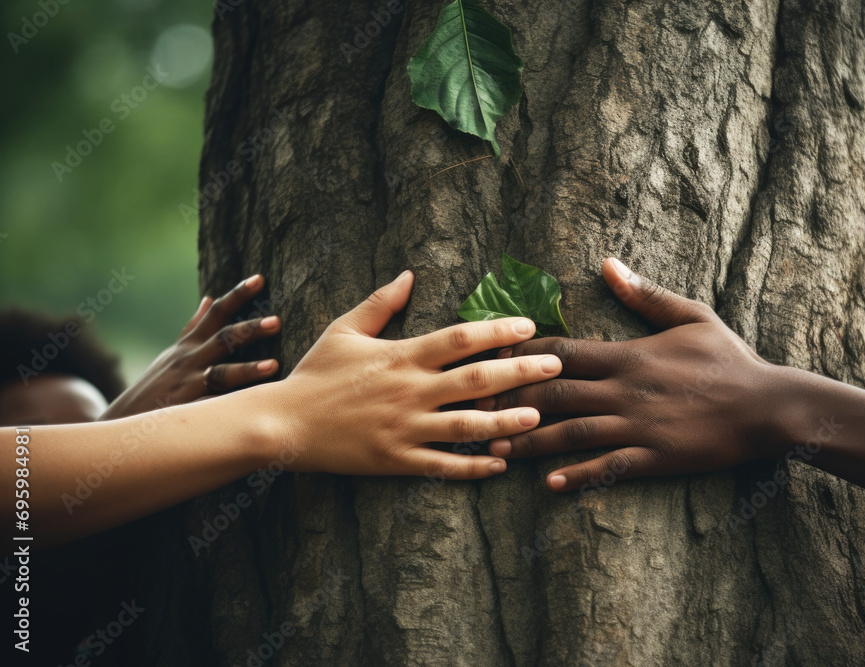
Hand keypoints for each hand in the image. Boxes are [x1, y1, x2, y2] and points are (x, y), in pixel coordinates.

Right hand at [101, 275, 281, 419]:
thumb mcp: (173, 354)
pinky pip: (212, 409)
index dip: (237, 296)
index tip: (260, 278)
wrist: (121, 423)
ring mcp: (188, 387)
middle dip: (249, 329)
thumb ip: (194, 328)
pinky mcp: (187, 414)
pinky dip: (228, 407)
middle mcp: (190, 361)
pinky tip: (251, 408)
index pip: (216, 314)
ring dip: (247, 370)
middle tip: (277, 321)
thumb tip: (210, 298)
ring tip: (274, 366)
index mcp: (190, 346)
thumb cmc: (157, 386)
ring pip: (220, 375)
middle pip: (222, 339)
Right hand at [266, 270, 562, 478]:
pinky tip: (500, 465)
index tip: (530, 327)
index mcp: (401, 355)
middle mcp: (410, 391)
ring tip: (538, 416)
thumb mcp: (344, 329)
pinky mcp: (396, 461)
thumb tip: (409, 275)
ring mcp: (404, 428)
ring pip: (467, 426)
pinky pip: (442, 466)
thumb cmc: (315, 373)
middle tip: (556, 366)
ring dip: (506, 422)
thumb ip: (381, 302)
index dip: (499, 331)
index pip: (461, 338)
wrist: (282, 423)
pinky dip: (473, 467)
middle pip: (477, 380)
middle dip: (521, 372)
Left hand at [479, 258, 776, 490]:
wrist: (768, 406)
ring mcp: (638, 425)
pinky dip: (578, 476)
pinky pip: (609, 467)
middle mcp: (625, 390)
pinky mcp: (654, 457)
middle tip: (476, 410)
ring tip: (496, 450)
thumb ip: (645, 294)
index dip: (523, 354)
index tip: (491, 360)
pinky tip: (550, 484)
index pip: (563, 351)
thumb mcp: (691, 315)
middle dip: (512, 401)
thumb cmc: (730, 359)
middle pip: (555, 393)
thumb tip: (608, 264)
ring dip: (531, 441)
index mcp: (629, 355)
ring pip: (572, 433)